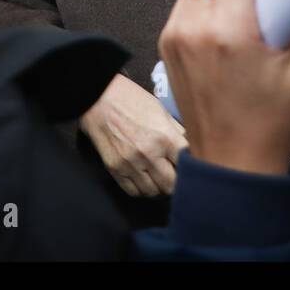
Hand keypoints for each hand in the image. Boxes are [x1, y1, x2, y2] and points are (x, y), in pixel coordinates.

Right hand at [80, 74, 187, 195]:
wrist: (98, 97)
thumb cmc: (132, 99)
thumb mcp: (160, 111)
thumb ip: (176, 132)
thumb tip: (190, 149)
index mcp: (164, 136)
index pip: (187, 165)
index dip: (191, 168)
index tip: (190, 168)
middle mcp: (149, 153)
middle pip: (172, 185)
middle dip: (176, 182)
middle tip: (175, 176)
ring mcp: (130, 163)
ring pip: (153, 192)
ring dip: (158, 188)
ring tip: (159, 179)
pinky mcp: (114, 169)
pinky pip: (133, 191)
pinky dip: (141, 190)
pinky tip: (144, 180)